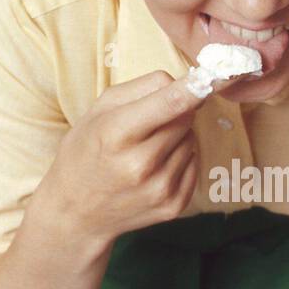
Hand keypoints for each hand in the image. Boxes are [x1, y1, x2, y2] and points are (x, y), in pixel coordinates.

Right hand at [38, 69, 208, 245]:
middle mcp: (140, 165)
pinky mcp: (173, 206)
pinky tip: (154, 168)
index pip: (170, 103)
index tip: (212, 76)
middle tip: (147, 125)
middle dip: (174, 114)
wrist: (76, 211)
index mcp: (116, 134)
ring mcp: (159, 189)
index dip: (195, 87)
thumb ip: (143, 88)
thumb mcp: (100, 109)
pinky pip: (194, 164)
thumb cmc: (86, 151)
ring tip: (146, 150)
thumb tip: (187, 82)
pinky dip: (180, 160)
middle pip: (185, 119)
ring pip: (191, 141)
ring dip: (176, 138)